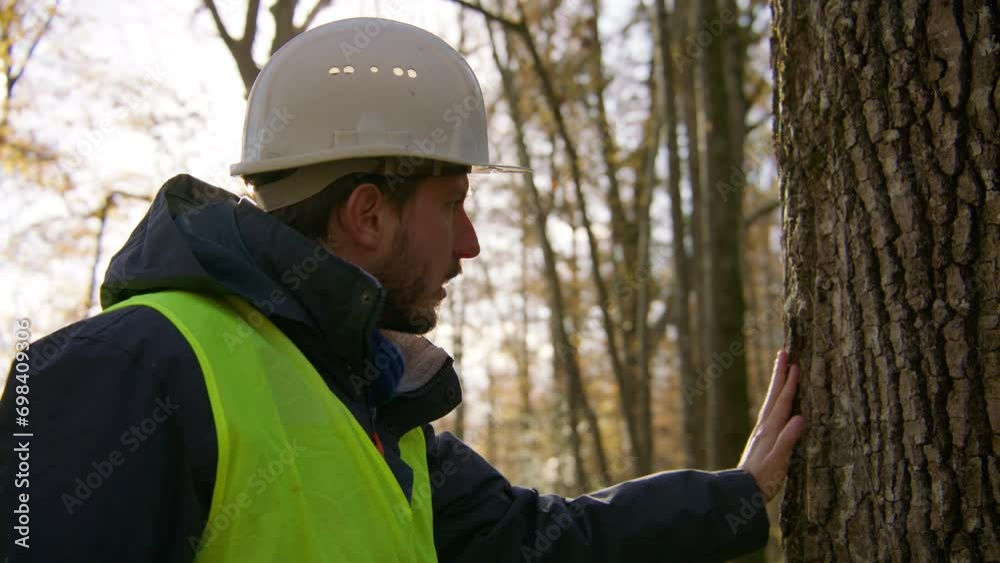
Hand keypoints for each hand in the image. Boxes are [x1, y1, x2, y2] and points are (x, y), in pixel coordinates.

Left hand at [737, 350, 804, 501]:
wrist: (742, 492)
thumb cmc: (763, 479)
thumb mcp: (779, 461)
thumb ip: (788, 440)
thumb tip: (801, 417)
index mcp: (770, 430)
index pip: (783, 402)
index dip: (790, 384)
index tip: (795, 364)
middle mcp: (764, 427)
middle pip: (774, 395)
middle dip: (780, 374)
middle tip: (784, 353)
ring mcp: (762, 432)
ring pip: (772, 402)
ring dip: (777, 384)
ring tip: (782, 369)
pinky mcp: (762, 439)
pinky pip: (771, 412)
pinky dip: (777, 401)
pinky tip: (778, 402)